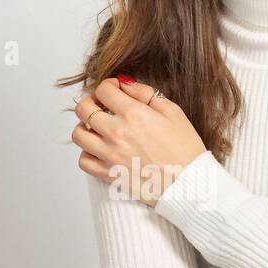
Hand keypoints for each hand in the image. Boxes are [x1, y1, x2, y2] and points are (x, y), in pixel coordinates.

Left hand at [71, 75, 206, 206]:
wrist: (189, 184)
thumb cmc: (185, 149)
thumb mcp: (173, 111)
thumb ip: (146, 93)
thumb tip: (125, 83)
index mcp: (133, 114)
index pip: (103, 90)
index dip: (108, 85)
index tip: (114, 90)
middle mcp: (117, 133)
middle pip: (83, 109)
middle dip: (91, 102)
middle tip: (102, 106)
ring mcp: (110, 155)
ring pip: (78, 134)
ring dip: (85, 127)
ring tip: (99, 129)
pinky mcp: (109, 174)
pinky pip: (83, 161)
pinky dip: (87, 153)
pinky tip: (100, 150)